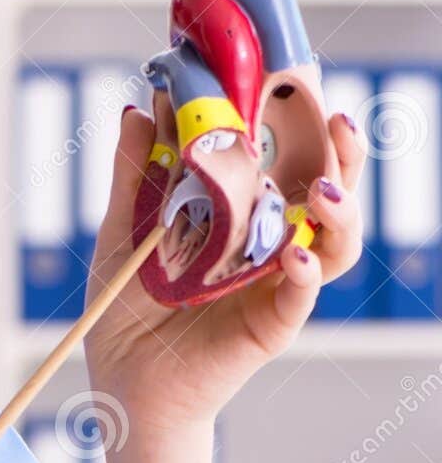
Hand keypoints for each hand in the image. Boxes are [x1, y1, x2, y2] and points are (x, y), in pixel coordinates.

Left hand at [82, 104, 368, 429]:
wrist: (122, 378)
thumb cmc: (125, 303)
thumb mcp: (120, 229)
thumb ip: (132, 174)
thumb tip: (136, 109)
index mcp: (239, 215)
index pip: (281, 162)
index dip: (297, 126)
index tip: (293, 84)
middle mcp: (268, 244)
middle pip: (326, 194)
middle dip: (342, 157)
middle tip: (338, 120)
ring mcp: (275, 283)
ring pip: (332, 242)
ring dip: (339, 212)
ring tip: (326, 191)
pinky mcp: (271, 323)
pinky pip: (300, 296)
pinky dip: (304, 272)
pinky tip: (293, 252)